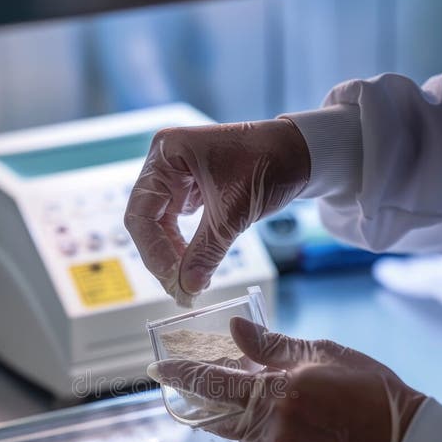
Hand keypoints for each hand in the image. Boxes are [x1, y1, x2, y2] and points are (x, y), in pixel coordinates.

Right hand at [124, 119, 309, 304]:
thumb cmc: (270, 163)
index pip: (141, 211)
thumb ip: (205, 252)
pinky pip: (175, 224)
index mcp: (167, 152)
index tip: (171, 279)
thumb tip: (185, 289)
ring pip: (158, 225)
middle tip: (179, 288)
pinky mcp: (189, 189)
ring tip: (187, 282)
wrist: (300, 153)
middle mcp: (164, 161)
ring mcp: (175, 175)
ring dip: (171, 255)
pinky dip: (183, 247)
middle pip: (146, 219)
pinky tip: (192, 266)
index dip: (153, 250)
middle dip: (161, 256)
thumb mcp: (233, 212)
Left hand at [147, 318, 425, 441]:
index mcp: (277, 394)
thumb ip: (271, 346)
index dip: (182, 375)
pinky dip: (260, 429)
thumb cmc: (367, 389)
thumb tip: (235, 330)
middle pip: (215, 415)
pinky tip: (283, 416)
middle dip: (203, 398)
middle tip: (195, 380)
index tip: (158, 368)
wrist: (400, 439)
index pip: (213, 384)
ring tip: (260, 392)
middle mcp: (270, 431)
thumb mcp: (321, 353)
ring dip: (238, 411)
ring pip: (237, 432)